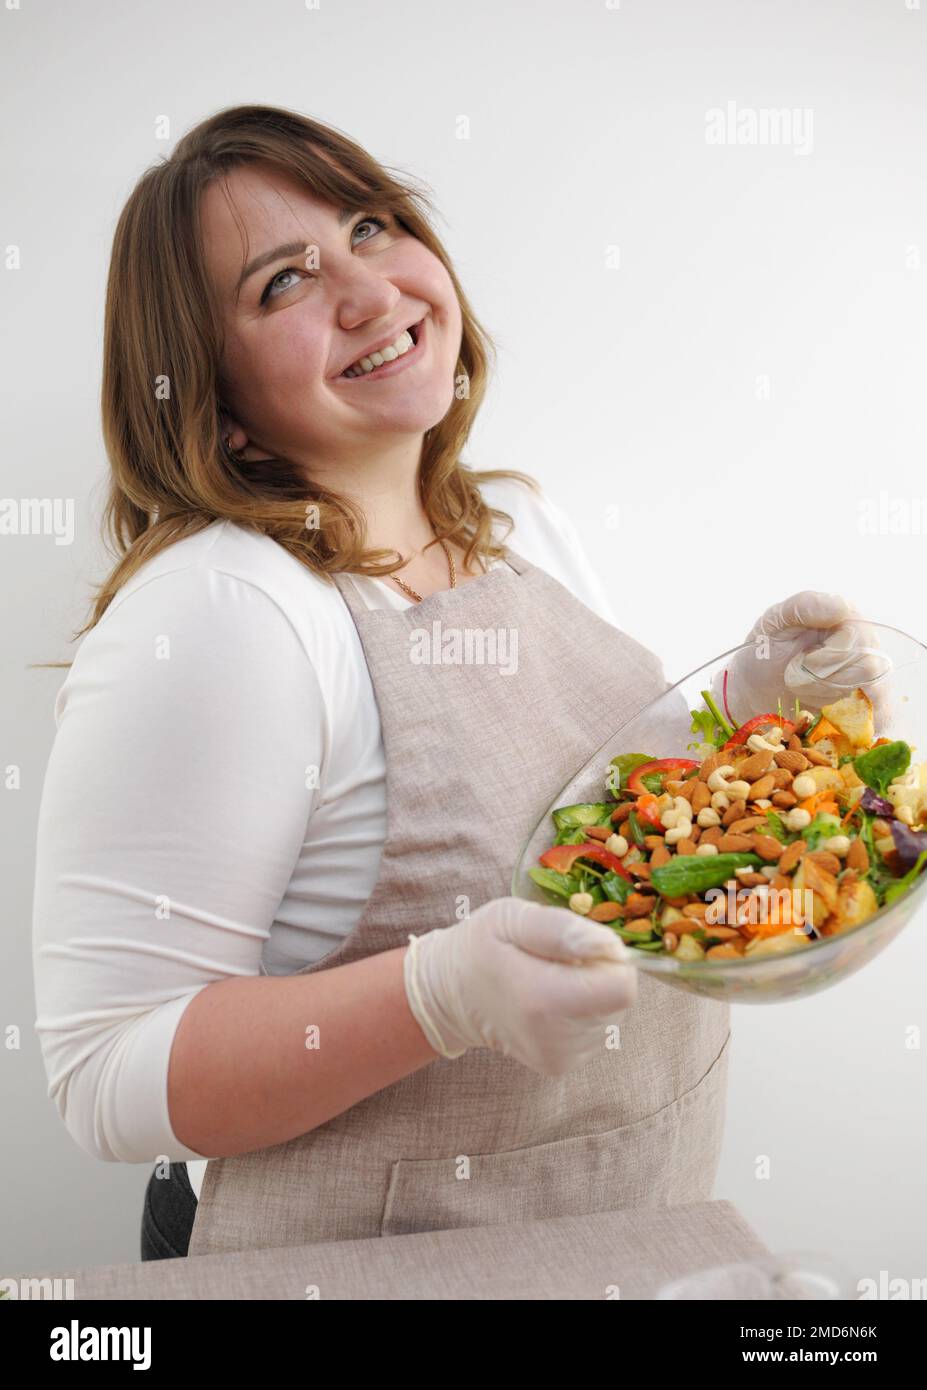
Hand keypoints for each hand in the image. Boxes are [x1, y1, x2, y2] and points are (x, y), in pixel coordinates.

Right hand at [403, 896, 637, 1075]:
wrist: (452, 995)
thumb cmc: (481, 947)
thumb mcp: (511, 918)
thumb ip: (560, 929)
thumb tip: (609, 946)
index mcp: (543, 999)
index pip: (621, 987)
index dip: (610, 959)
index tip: (580, 946)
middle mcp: (556, 1039)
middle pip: (619, 999)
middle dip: (597, 973)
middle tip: (554, 961)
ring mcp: (560, 1058)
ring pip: (611, 1014)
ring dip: (590, 992)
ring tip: (547, 980)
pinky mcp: (561, 1065)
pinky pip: (595, 1030)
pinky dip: (581, 1011)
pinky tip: (548, 1002)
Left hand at [715, 591, 890, 728]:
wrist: (752, 691)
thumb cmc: (764, 652)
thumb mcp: (774, 623)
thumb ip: (804, 606)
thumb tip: (840, 608)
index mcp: (847, 620)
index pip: (860, 637)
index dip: (832, 655)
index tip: (805, 661)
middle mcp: (866, 647)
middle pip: (870, 668)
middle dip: (827, 679)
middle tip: (798, 680)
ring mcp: (870, 679)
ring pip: (874, 696)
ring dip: (832, 700)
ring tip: (806, 694)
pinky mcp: (866, 709)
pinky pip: (880, 718)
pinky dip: (852, 722)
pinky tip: (824, 714)